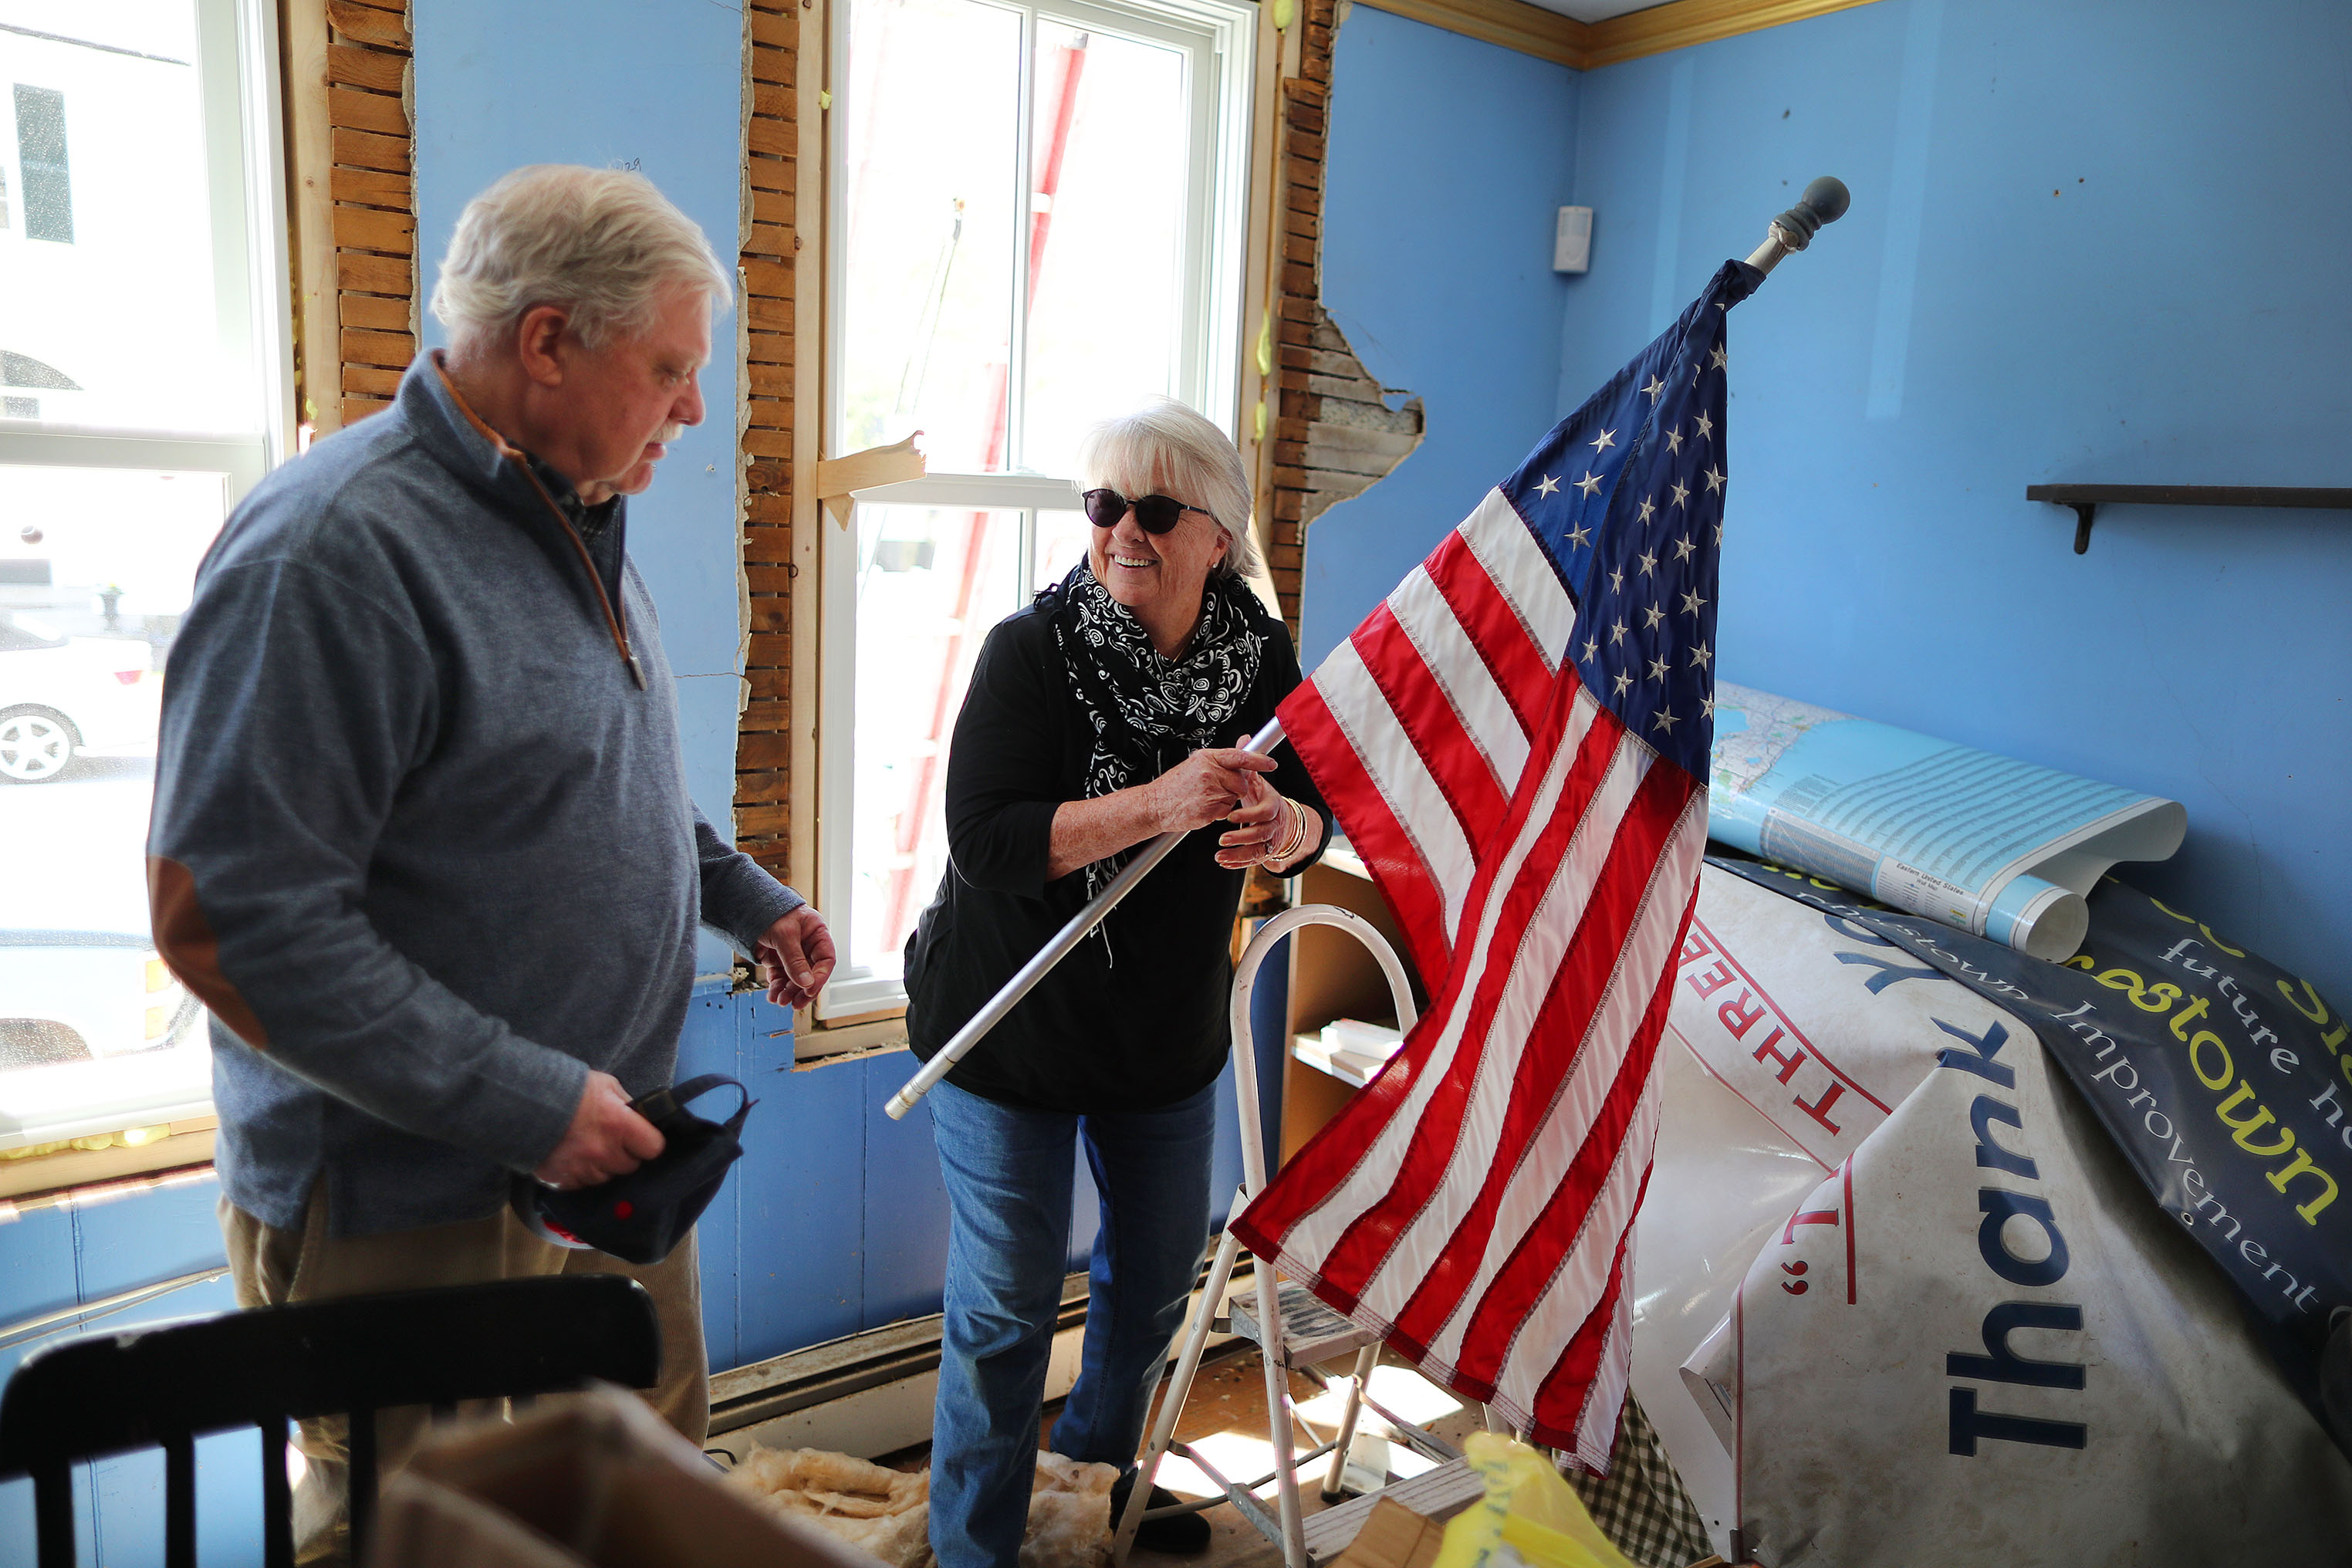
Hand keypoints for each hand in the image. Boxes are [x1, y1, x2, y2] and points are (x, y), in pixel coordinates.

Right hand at [534, 1070, 664, 1189]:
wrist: (527, 1103)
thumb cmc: (570, 1090)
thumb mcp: (606, 1086)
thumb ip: (626, 1104)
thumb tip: (640, 1117)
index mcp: (620, 1126)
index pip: (654, 1148)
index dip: (649, 1143)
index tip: (643, 1139)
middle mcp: (604, 1151)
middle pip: (630, 1166)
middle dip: (624, 1155)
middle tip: (610, 1140)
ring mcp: (583, 1169)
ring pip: (606, 1177)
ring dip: (602, 1166)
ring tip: (586, 1147)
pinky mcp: (563, 1181)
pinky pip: (582, 1184)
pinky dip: (580, 1174)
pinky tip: (571, 1157)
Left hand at [756, 905, 835, 1008]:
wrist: (745, 907)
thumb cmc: (769, 911)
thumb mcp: (784, 935)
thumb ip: (795, 960)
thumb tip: (806, 984)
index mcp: (816, 934)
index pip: (825, 959)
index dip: (820, 977)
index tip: (809, 990)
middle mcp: (807, 946)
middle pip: (811, 973)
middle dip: (802, 990)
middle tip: (796, 1003)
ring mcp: (792, 954)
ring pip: (795, 979)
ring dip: (789, 992)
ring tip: (781, 1001)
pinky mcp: (778, 960)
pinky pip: (781, 978)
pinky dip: (777, 988)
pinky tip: (773, 995)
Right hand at [1150, 742, 1277, 834]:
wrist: (1155, 804)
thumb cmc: (1175, 785)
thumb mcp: (1198, 763)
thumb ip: (1224, 756)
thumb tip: (1246, 741)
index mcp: (1207, 758)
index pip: (1240, 756)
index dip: (1259, 760)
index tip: (1271, 764)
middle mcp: (1209, 772)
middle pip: (1241, 781)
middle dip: (1235, 787)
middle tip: (1217, 788)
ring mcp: (1209, 791)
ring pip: (1234, 797)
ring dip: (1225, 800)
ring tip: (1206, 797)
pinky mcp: (1209, 809)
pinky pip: (1226, 811)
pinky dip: (1218, 811)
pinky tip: (1203, 807)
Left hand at [1215, 767, 1286, 868]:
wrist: (1281, 818)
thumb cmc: (1264, 798)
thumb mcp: (1258, 780)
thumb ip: (1248, 763)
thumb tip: (1244, 739)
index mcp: (1274, 805)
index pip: (1265, 812)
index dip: (1249, 814)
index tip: (1231, 816)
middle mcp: (1274, 824)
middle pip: (1261, 833)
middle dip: (1241, 837)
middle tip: (1222, 838)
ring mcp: (1271, 839)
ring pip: (1257, 850)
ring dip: (1238, 853)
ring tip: (1220, 853)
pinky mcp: (1265, 851)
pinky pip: (1253, 860)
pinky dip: (1238, 862)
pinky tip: (1224, 861)